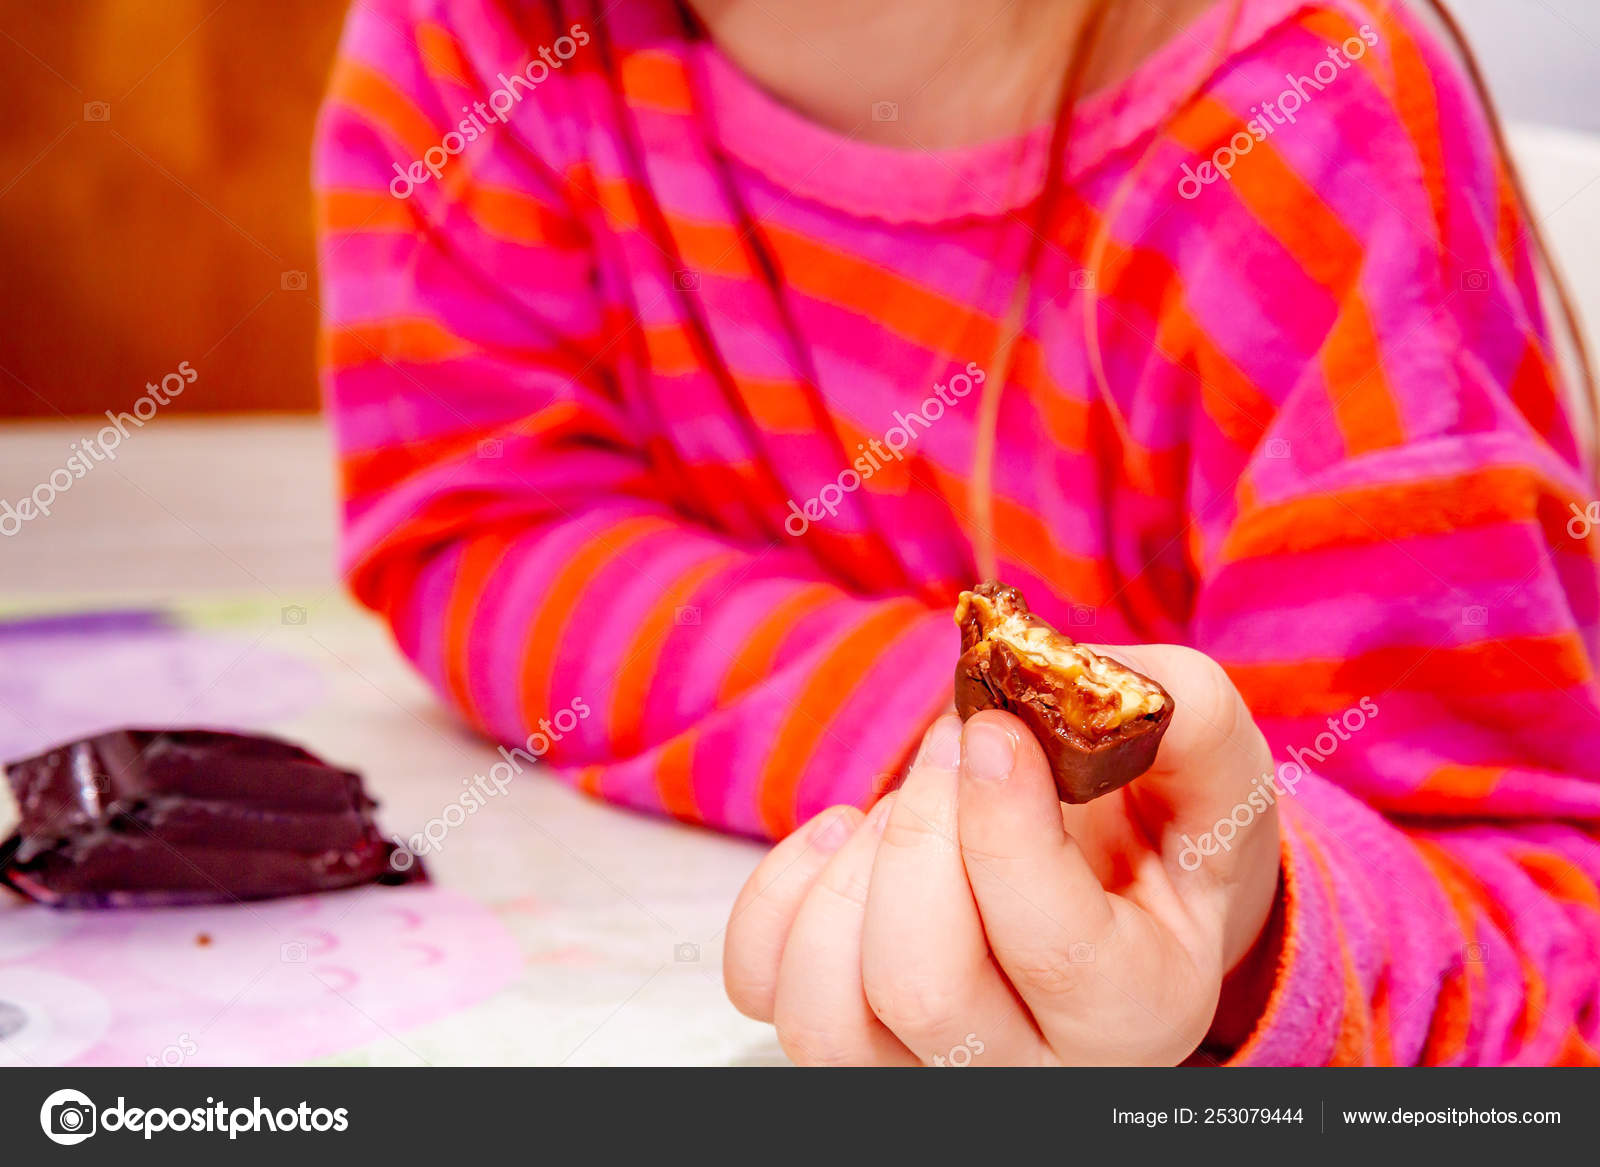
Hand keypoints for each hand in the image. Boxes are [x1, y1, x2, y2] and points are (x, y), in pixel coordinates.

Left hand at [722, 644, 1283, 1064]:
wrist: (1121, 879)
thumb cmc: (1162, 821)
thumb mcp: (1208, 761)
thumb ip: (1180, 714)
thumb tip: (1088, 684)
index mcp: (1142, 1012)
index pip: (1050, 948)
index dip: (1003, 822)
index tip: (996, 730)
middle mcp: (1029, 1070)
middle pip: (920, 985)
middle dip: (920, 836)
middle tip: (953, 750)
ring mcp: (919, 1065)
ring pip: (824, 1011)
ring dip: (849, 875)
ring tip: (908, 805)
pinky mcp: (838, 1033)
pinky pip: (761, 984)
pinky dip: (782, 892)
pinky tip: (847, 836)